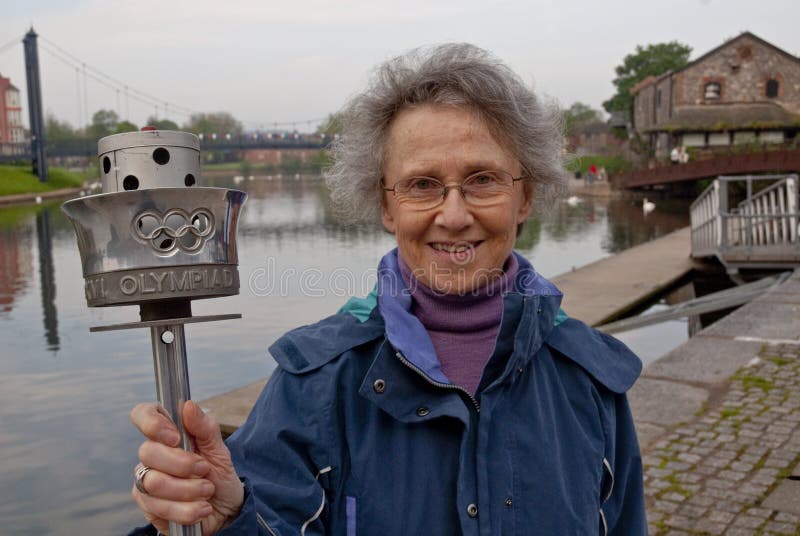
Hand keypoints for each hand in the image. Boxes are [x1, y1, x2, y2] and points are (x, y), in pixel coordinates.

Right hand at [130, 400, 244, 533]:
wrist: (225, 510)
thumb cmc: (219, 475)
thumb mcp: (219, 450)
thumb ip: (205, 427)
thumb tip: (188, 405)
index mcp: (167, 433)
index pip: (143, 414)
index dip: (152, 423)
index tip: (175, 437)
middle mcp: (152, 455)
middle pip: (148, 452)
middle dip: (183, 464)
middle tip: (205, 470)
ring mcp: (145, 480)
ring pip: (154, 482)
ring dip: (189, 489)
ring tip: (207, 490)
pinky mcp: (148, 506)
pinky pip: (160, 507)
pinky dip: (187, 509)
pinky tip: (201, 508)